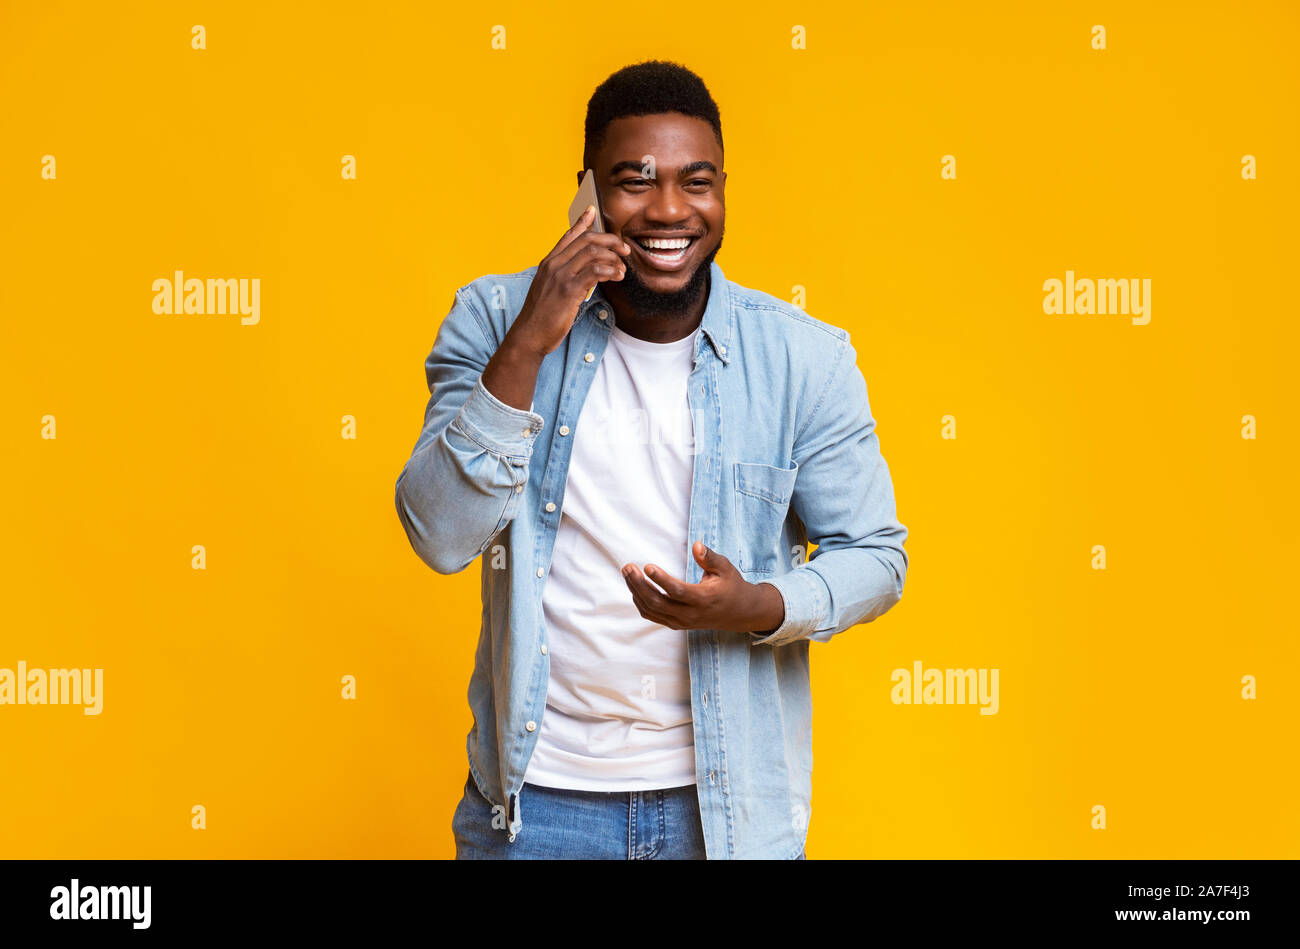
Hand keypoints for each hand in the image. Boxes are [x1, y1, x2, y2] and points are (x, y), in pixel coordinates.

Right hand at [508, 204, 631, 359]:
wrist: (529, 335)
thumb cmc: (541, 316)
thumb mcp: (549, 290)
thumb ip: (563, 277)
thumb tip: (584, 274)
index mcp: (549, 262)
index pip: (568, 236)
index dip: (582, 221)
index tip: (593, 211)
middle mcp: (554, 264)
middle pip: (586, 240)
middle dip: (610, 241)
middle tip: (624, 249)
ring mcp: (560, 275)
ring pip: (593, 252)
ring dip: (613, 258)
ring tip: (622, 269)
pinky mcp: (569, 289)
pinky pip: (595, 271)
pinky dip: (610, 270)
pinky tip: (616, 276)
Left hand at [621, 540, 785, 635]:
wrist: (737, 613)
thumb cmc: (730, 586)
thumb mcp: (725, 568)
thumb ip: (710, 558)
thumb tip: (696, 545)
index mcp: (703, 599)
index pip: (677, 591)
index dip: (661, 579)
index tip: (647, 566)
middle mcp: (690, 614)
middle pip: (658, 602)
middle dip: (639, 584)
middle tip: (628, 567)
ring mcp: (681, 622)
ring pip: (652, 609)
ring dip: (636, 591)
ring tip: (628, 572)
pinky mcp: (675, 624)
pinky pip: (652, 615)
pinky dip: (641, 602)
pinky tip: (635, 586)